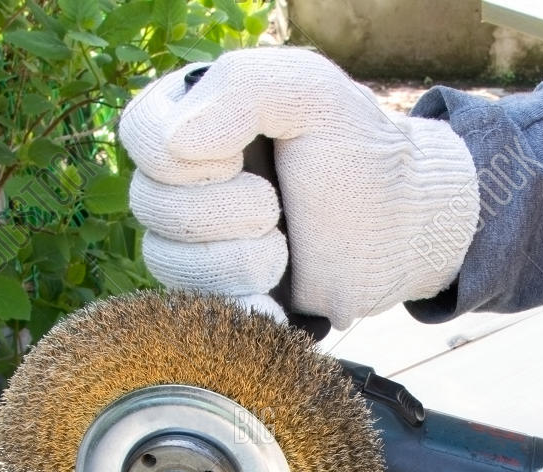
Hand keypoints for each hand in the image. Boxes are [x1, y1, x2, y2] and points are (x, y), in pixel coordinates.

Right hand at [117, 46, 478, 329]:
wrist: (399, 227)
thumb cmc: (356, 151)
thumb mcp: (310, 91)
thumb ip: (242, 90)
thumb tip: (177, 144)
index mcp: (191, 116)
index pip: (143, 138)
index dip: (192, 158)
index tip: (248, 154)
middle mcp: (180, 178)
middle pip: (151, 204)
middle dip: (226, 210)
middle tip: (277, 204)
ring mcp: (194, 239)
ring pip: (165, 260)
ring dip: (236, 259)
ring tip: (283, 248)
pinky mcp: (218, 292)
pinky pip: (195, 309)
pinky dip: (239, 305)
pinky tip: (274, 299)